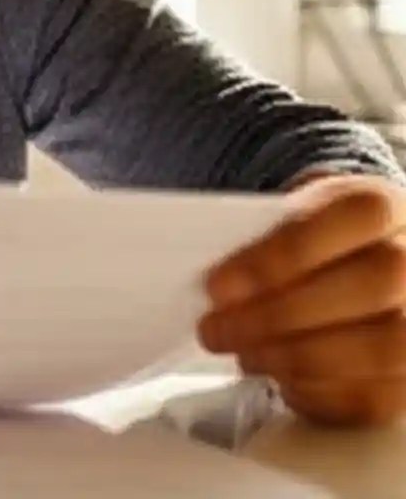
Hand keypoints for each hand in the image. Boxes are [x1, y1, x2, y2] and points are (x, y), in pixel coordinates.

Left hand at [199, 174, 405, 425]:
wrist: (362, 261)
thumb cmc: (317, 240)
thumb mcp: (291, 215)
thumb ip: (263, 237)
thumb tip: (222, 288)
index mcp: (386, 207)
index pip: (350, 220)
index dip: (281, 257)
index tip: (218, 286)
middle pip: (369, 286)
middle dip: (278, 316)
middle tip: (215, 330)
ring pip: (379, 347)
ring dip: (295, 357)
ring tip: (243, 354)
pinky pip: (376, 395)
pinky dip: (318, 392)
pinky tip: (278, 379)